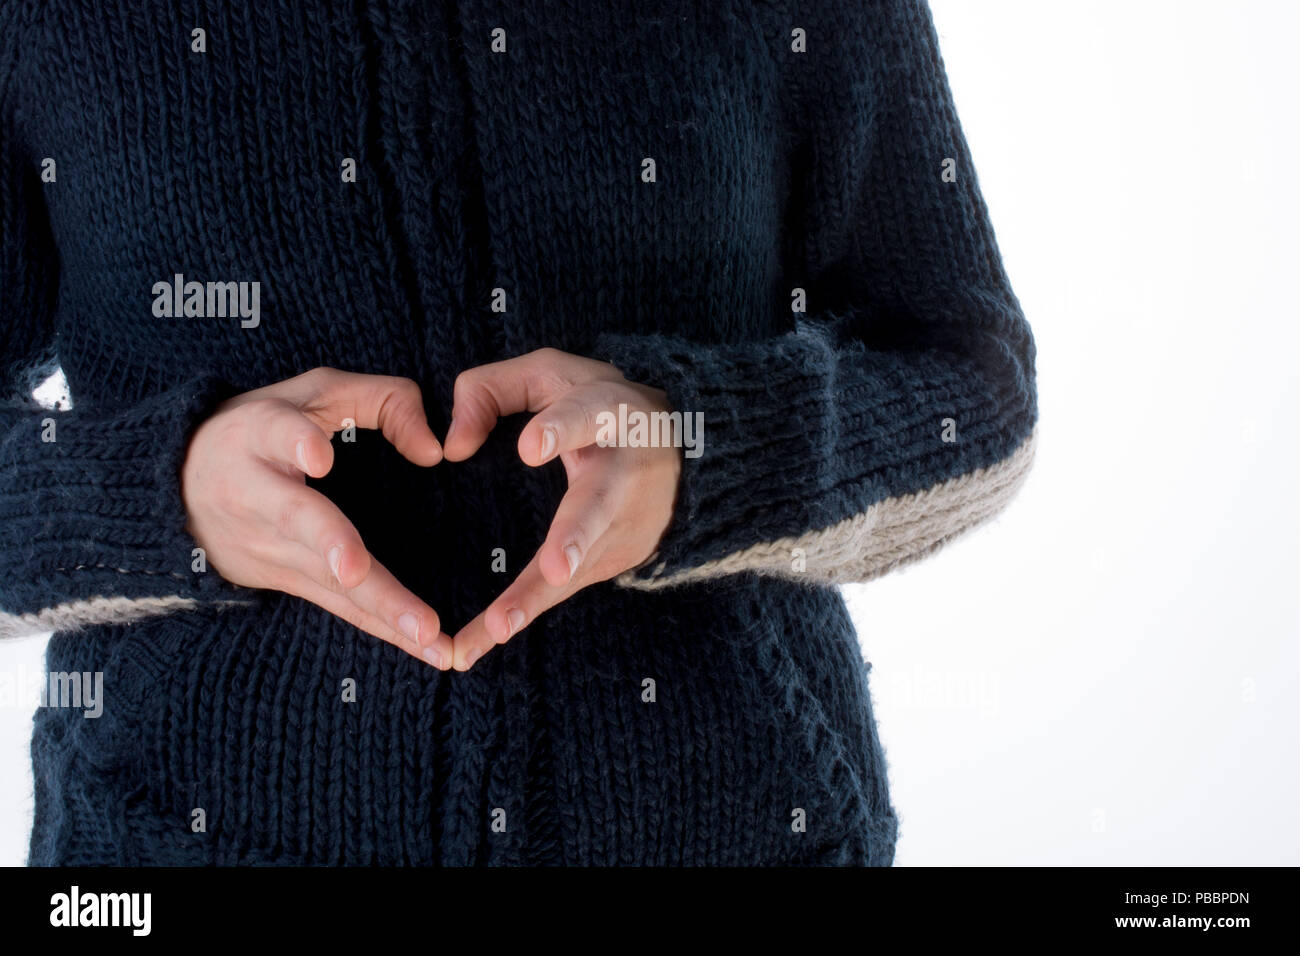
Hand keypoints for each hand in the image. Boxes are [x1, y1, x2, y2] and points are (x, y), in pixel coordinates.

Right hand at [181, 367, 452, 668]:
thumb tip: (434, 450)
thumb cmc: (267, 429)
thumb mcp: (316, 393)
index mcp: (261, 434)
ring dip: (380, 608)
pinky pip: (341, 606)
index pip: (274, 434)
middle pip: (299, 520)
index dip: (294, 442)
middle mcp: (257, 494)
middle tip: (356, 571)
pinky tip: (431, 650)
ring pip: (326, 579)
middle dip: (331, 546)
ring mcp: (268, 545)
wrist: (176, 488)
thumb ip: (382, 401)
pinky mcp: (286, 581)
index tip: (317, 456)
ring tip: (427, 634)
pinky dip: (386, 629)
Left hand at [442, 348, 682, 669]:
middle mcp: (623, 474)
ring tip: (499, 626)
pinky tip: (472, 647)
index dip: (562, 429)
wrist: (686, 454)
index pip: (588, 417)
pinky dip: (518, 617)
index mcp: (608, 415)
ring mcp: (621, 526)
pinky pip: (557, 591)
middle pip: (599, 507)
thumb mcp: (550, 375)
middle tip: (557, 569)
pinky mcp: (609, 561)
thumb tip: (451, 447)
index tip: (529, 446)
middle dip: (576, 537)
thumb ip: (490, 391)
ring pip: (578, 564)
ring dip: (536, 597)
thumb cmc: (596, 407)